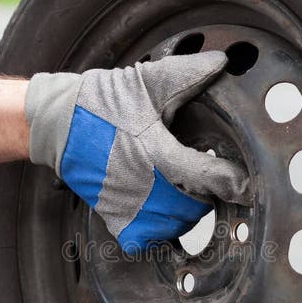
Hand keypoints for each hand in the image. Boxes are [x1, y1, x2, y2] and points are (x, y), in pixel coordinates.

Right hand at [25, 52, 249, 251]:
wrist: (56, 124)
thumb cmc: (99, 104)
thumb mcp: (145, 83)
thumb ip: (187, 74)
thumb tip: (221, 63)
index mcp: (158, 155)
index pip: (209, 178)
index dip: (233, 182)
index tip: (245, 183)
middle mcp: (146, 188)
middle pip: (197, 206)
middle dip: (205, 192)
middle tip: (201, 174)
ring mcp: (130, 208)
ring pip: (177, 225)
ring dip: (186, 211)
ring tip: (182, 189)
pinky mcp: (116, 219)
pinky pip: (150, 240)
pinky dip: (160, 230)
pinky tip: (160, 210)